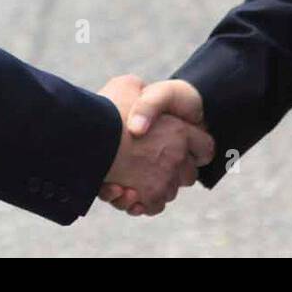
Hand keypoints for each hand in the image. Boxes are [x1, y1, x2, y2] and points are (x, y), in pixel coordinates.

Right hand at [99, 78, 207, 215]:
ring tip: (133, 178)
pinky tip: (126, 190)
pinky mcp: (147, 196)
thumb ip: (143, 94)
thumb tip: (142, 95)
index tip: (181, 147)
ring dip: (155, 186)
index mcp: (179, 130)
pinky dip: (142, 202)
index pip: (205, 147)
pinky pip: (153, 206)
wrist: (86, 134)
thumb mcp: (127, 85)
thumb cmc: (105, 108)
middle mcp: (176, 156)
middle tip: (152, 163)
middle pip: (188, 173)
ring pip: (170, 191)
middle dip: (174, 171)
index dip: (195, 147)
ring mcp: (164, 179)